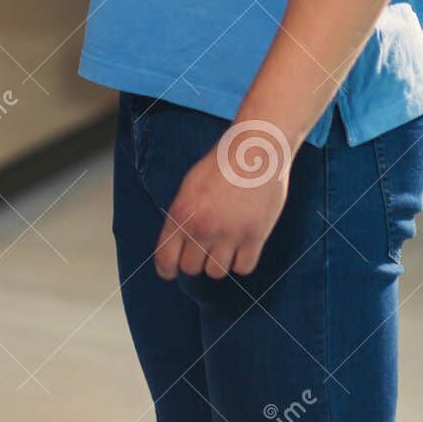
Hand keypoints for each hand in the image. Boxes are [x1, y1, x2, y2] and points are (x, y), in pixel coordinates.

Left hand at [154, 123, 292, 279]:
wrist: (257, 149)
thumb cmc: (223, 163)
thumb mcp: (190, 185)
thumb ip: (183, 216)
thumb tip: (179, 245)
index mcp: (181, 213)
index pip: (165, 259)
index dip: (167, 269)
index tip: (171, 271)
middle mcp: (202, 227)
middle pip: (191, 268)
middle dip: (196, 260)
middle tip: (205, 247)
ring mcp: (229, 234)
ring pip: (216, 272)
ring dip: (219, 261)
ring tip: (225, 243)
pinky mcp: (255, 236)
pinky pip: (243, 268)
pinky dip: (242, 261)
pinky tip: (243, 245)